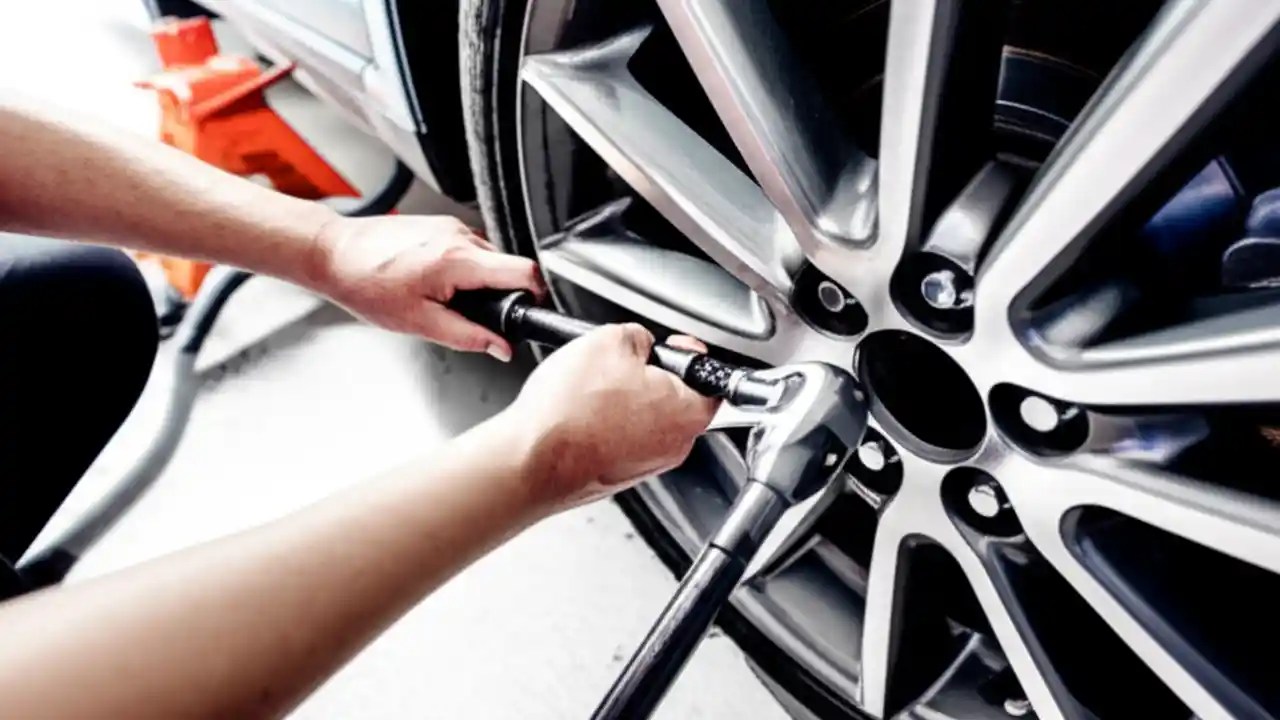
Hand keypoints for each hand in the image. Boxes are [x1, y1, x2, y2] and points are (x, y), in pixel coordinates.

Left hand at [310, 215, 544, 358]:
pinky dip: (461, 269)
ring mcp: (449, 226)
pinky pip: (468, 249)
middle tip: (467, 314)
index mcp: (459, 260)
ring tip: (441, 296)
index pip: (524, 272)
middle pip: (507, 267)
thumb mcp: (419, 323)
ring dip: (477, 281)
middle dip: (497, 294)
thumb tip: (500, 347)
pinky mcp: (439, 224)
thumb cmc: (366, 284)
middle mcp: (459, 236)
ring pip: (487, 258)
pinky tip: (431, 281)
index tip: (529, 311)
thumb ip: (468, 336)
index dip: (535, 295)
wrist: (333, 254)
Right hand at [498, 324, 719, 511]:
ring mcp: (645, 465)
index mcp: (689, 412)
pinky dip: (603, 423)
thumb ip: (639, 336)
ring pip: (643, 418)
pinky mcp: (616, 475)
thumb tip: (640, 342)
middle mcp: (675, 446)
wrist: (530, 462)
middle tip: (616, 364)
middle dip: (646, 375)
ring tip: (589, 391)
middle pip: (674, 397)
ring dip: (621, 400)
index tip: (671, 344)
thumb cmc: (570, 414)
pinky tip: (578, 414)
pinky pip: (618, 438)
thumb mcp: (610, 341)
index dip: (688, 353)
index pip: (710, 378)